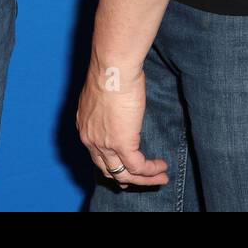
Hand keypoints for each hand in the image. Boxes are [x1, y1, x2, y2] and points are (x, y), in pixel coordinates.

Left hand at [75, 59, 168, 187]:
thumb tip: (120, 110)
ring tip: (161, 178)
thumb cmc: (111, 72)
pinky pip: (138, 166)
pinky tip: (162, 167)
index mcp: (85, 126)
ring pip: (124, 174)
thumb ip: (107, 108)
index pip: (96, 155)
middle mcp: (90, 139)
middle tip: (142, 178)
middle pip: (108, 170)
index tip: (126, 168)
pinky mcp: (121, 144)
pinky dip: (152, 171)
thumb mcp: (103, 93)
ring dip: (144, 179)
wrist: (113, 68)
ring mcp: (104, 144)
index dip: (112, 165)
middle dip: (127, 177)